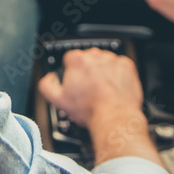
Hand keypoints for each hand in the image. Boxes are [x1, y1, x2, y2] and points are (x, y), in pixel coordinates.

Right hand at [37, 48, 160, 165]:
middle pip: (88, 59)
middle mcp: (95, 56)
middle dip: (88, 71)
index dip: (71, 71)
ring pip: (104, 62)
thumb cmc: (89, 110)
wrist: (114, 117)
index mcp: (77, 60)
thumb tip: (49, 79)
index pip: (70, 58)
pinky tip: (114, 87)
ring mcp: (112, 60)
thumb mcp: (58, 101)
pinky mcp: (126, 66)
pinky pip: (120, 66)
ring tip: (103, 89)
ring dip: (103, 71)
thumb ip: (47, 85)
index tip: (76, 81)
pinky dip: (118, 74)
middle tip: (89, 87)